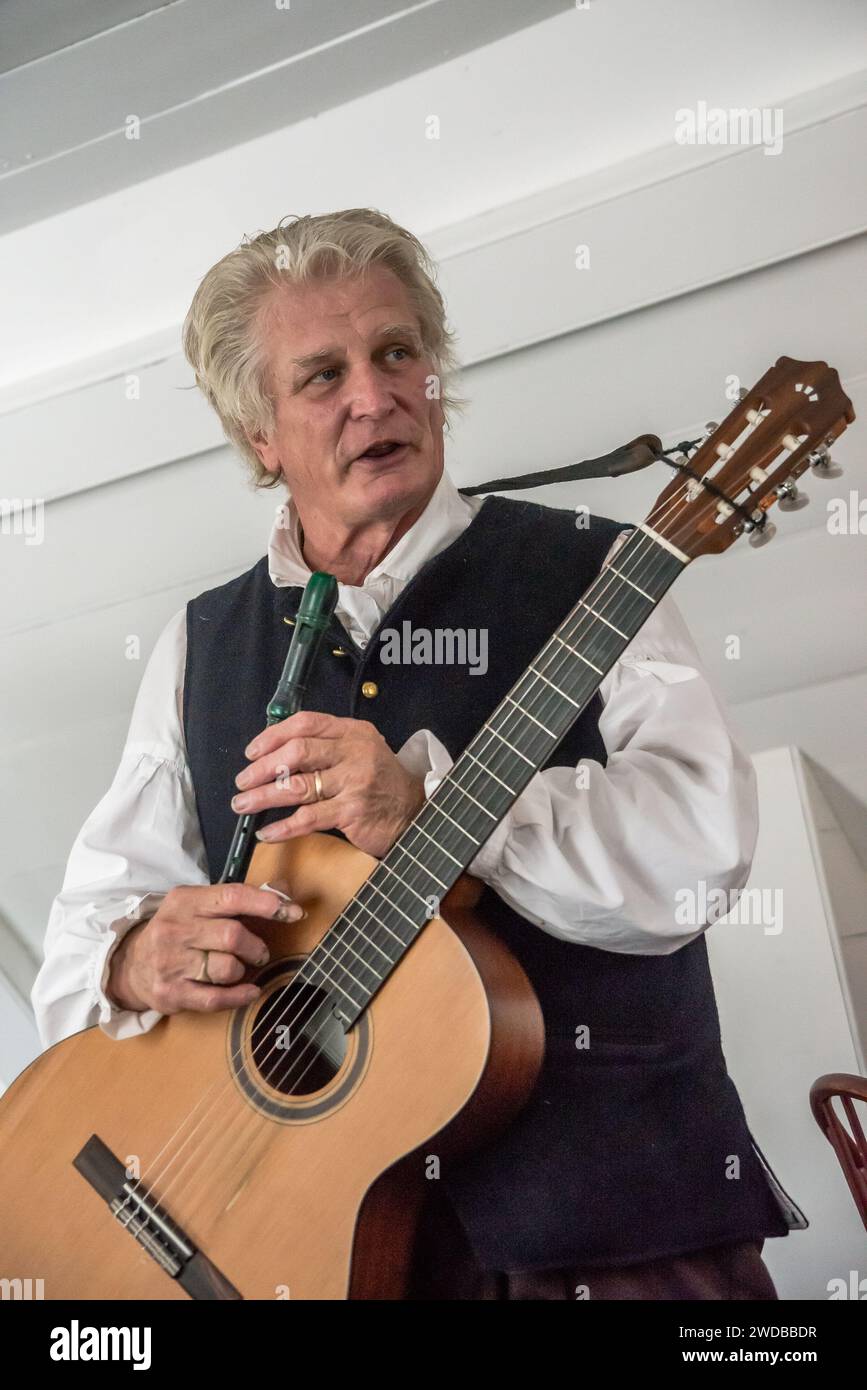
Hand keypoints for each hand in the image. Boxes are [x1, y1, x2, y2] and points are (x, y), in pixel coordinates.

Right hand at [106, 882, 303, 1014]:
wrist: (131, 966)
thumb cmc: (176, 932)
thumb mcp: (198, 906)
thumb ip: (237, 899)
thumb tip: (282, 890)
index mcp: (185, 901)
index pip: (232, 896)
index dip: (267, 904)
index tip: (292, 912)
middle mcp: (175, 929)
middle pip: (232, 935)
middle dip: (256, 946)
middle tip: (259, 952)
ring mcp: (171, 963)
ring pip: (226, 968)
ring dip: (243, 970)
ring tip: (239, 968)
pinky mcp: (171, 993)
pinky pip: (216, 998)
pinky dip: (240, 996)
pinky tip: (249, 991)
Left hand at [232, 711, 426, 859]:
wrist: (413, 812)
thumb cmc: (381, 783)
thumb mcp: (360, 752)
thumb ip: (327, 747)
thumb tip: (276, 754)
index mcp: (352, 732)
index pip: (306, 723)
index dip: (273, 736)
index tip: (252, 752)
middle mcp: (353, 753)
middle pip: (297, 752)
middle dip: (262, 768)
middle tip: (243, 782)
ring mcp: (354, 782)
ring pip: (297, 786)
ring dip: (263, 797)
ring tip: (244, 804)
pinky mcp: (352, 811)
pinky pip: (308, 819)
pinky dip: (283, 828)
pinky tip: (268, 833)